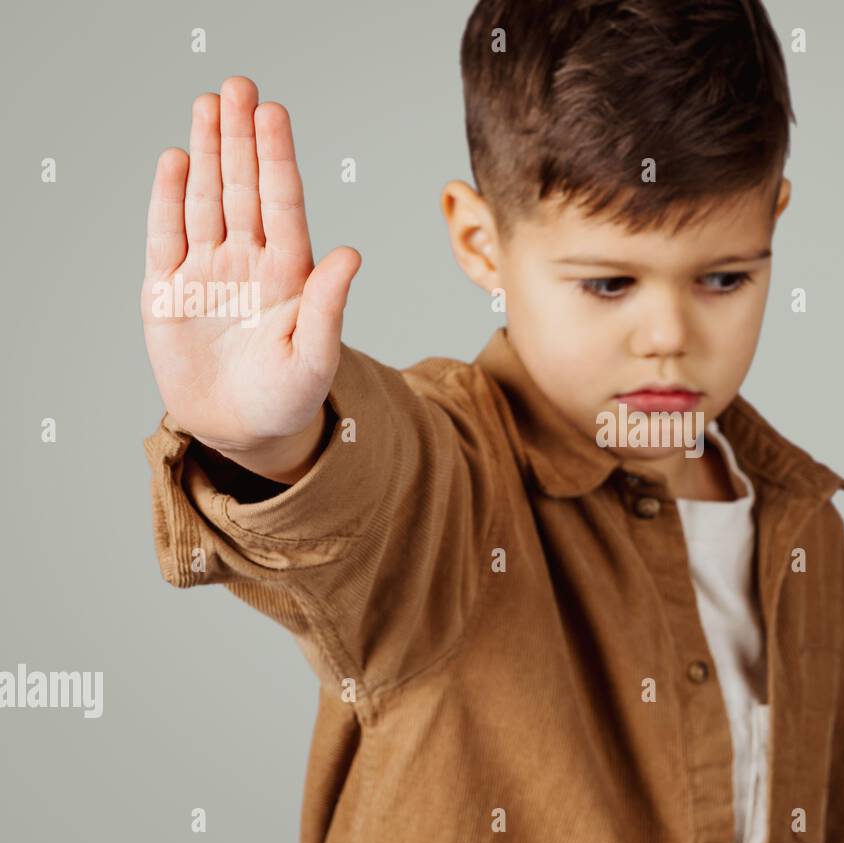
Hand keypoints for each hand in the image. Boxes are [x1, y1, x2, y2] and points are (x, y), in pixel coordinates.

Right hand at [141, 76, 359, 480]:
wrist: (244, 430)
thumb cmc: (289, 397)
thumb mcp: (314, 357)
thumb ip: (328, 306)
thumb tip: (350, 254)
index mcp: (290, 273)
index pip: (282, 203)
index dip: (277, 158)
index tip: (273, 113)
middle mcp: (249, 261)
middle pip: (243, 188)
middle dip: (240, 138)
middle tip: (238, 86)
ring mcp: (208, 271)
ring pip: (206, 199)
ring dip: (208, 153)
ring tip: (208, 104)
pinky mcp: (169, 290)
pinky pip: (167, 235)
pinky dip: (169, 198)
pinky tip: (178, 159)